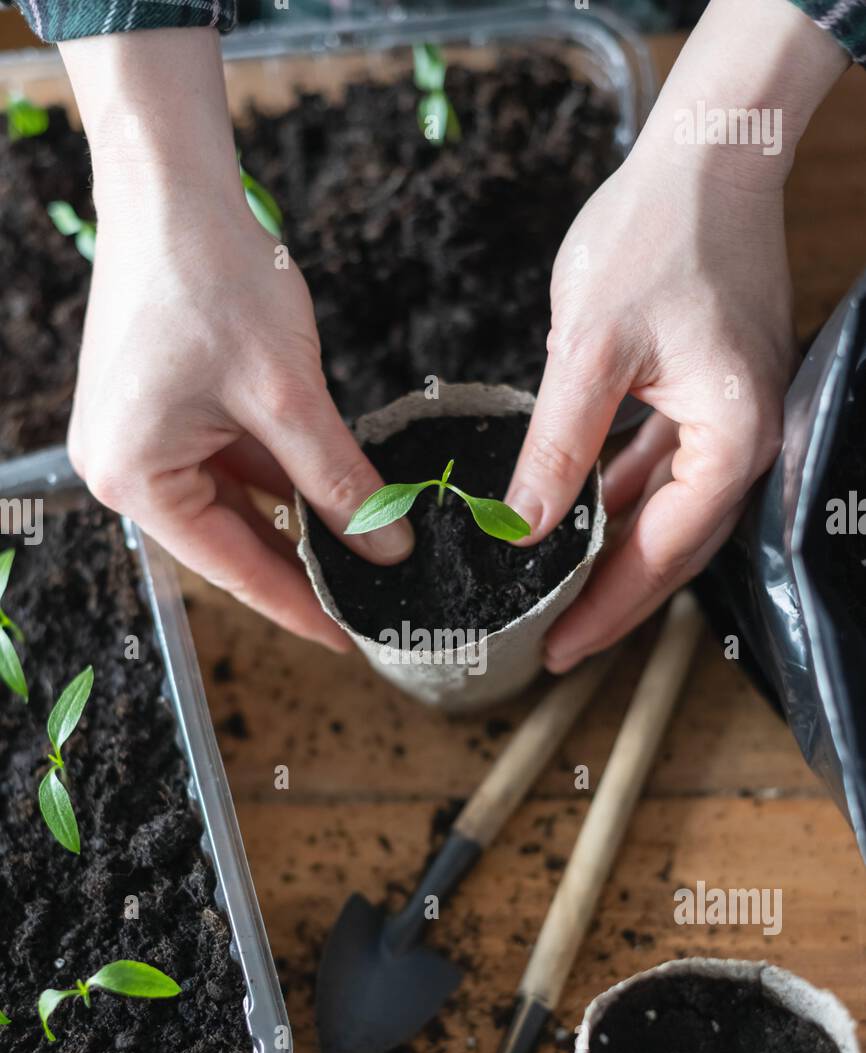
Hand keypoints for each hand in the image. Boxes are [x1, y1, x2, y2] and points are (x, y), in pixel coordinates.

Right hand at [60, 30, 412, 651]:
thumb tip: (388, 550)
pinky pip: (234, 467)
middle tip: (370, 606)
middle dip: (304, 567)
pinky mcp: (166, 415)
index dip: (299, 607)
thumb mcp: (289, 397)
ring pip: (239, 505)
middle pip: (232, 542)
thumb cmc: (213, 280)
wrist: (173, 189)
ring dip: (300, 522)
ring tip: (365, 558)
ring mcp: (143, 441)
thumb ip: (339, 483)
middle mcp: (126, 470)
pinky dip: (284, 481)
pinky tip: (337, 499)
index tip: (351, 641)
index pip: (234, 568)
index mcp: (136, 478)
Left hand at [503, 0, 847, 671]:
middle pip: (675, 547)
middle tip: (554, 643)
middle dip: (613, 597)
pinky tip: (577, 521)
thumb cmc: (658, 235)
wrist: (708, 153)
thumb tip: (518, 528)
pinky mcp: (712, 396)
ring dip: (616, 553)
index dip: (607, 607)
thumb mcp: (590, 351)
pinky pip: (666, 469)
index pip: (664, 552)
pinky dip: (622, 498)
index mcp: (732, 438)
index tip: (557, 649)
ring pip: (668, 513)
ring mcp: (734, 419)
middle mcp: (746, 440)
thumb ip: (555, 449)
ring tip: (557, 594)